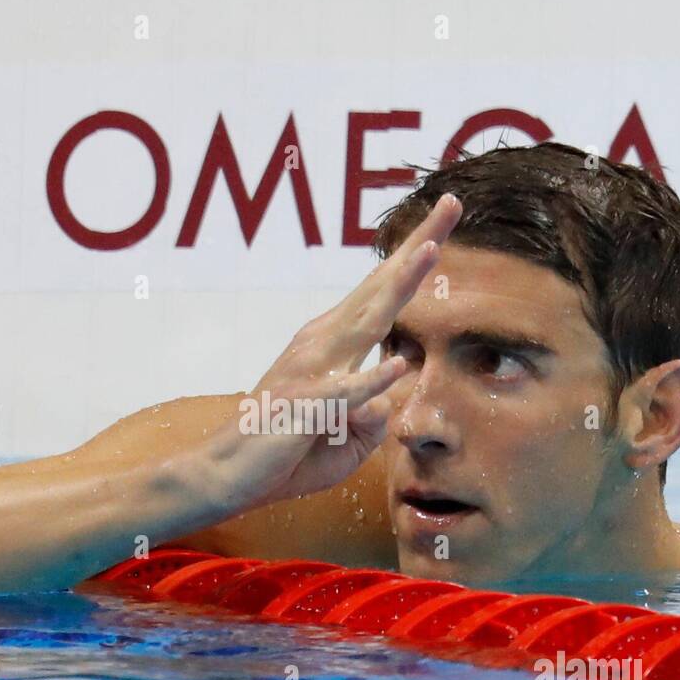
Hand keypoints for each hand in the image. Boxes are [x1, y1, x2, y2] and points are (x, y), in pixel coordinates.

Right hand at [205, 193, 462, 510]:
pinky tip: (398, 365)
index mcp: (332, 343)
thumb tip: (393, 391)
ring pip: (365, 321)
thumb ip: (375, 414)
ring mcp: (312, 370)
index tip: (448, 217)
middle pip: (380, 288)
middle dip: (418, 246)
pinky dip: (371, 379)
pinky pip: (345, 391)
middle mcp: (322, 343)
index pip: (381, 293)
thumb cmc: (287, 454)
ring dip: (399, 286)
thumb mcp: (346, 438)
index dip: (415, 257)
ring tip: (432, 252)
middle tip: (453, 204)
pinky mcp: (304, 407)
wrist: (226, 476)